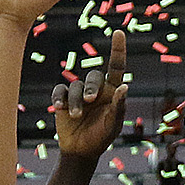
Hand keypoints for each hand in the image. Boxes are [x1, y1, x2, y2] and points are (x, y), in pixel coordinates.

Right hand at [51, 31, 130, 158]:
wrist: (80, 151)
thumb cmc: (101, 138)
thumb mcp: (113, 125)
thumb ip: (119, 107)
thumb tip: (124, 86)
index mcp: (111, 92)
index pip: (116, 66)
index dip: (118, 49)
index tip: (119, 33)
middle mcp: (96, 89)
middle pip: (93, 77)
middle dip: (91, 88)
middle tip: (90, 101)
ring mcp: (79, 94)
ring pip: (75, 86)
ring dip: (76, 101)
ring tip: (76, 116)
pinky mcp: (63, 99)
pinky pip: (60, 91)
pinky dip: (59, 98)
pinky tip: (60, 107)